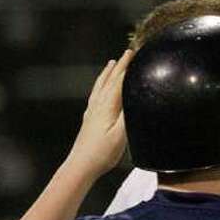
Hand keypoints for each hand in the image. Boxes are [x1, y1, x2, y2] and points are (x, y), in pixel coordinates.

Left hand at [67, 49, 131, 177]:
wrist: (81, 166)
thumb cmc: (102, 153)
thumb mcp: (121, 135)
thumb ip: (129, 114)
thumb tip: (137, 97)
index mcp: (107, 106)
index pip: (118, 81)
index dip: (127, 66)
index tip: (135, 53)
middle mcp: (97, 105)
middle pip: (109, 80)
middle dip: (119, 65)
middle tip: (127, 53)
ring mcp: (91, 111)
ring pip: (100, 86)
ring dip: (107, 73)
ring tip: (111, 64)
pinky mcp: (89, 119)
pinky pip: (96, 95)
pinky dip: (100, 86)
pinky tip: (100, 90)